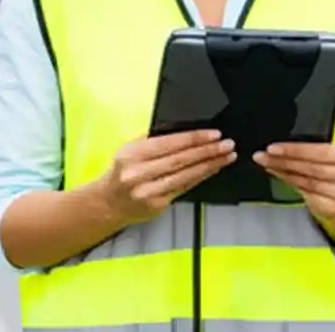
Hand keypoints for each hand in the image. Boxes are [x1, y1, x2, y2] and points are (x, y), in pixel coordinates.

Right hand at [99, 129, 236, 224]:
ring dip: (210, 165)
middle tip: (227, 144)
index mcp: (132, 154)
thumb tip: (186, 130)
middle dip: (208, 151)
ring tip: (227, 156)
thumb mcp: (130, 149)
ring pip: (185, 175)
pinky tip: (213, 169)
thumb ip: (153, 139)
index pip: (169, 143)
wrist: (107, 203)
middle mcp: (138, 173)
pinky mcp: (157, 205)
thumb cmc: (122, 172)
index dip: (194, 138)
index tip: (214, 134)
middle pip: (180, 159)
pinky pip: (184, 188)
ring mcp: (148, 191)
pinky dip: (201, 177)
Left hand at [254, 143, 334, 220]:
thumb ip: (317, 149)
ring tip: (266, 163)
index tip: (273, 148)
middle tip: (262, 156)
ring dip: (282, 172)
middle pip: (311, 168)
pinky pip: (304, 193)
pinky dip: (288, 182)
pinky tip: (278, 175)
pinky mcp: (332, 209)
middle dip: (283, 161)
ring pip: (305, 181)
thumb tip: (285, 144)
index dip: (296, 150)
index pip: (322, 152)